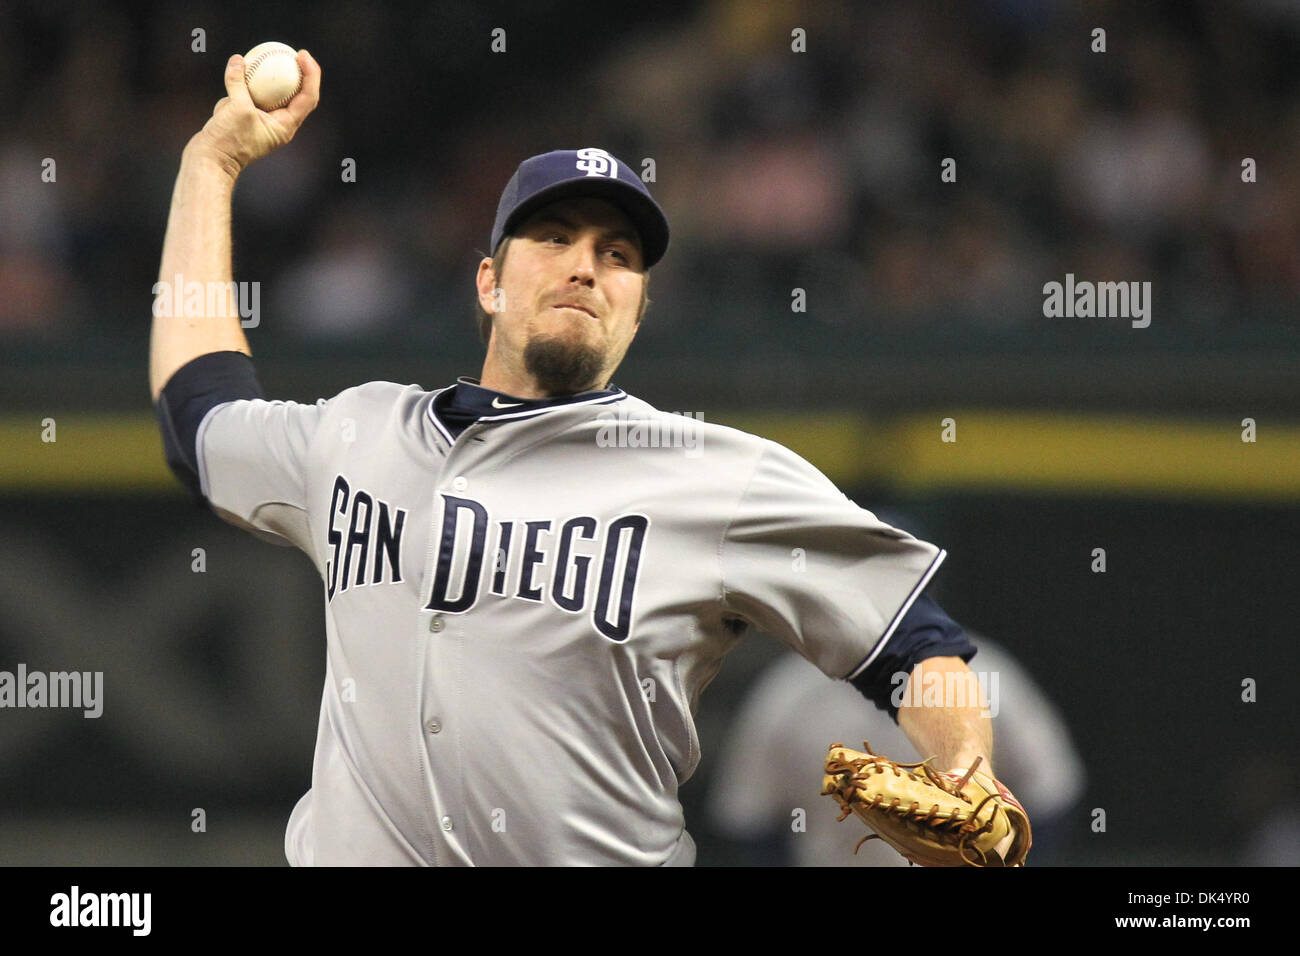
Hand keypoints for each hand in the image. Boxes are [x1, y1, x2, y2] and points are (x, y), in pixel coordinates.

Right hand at [188, 50, 320, 177]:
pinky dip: (242, 87)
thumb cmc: (227, 140)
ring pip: (270, 95)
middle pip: (295, 94)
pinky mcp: (246, 120)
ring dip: (266, 79)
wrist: (208, 161)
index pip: (307, 97)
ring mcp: (262, 123)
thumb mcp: (235, 107)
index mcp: (285, 126)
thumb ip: (238, 83)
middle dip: (297, 73)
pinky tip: (232, 80)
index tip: (302, 55)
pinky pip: (248, 98)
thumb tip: (238, 60)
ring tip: (261, 59)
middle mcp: (278, 125)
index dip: (311, 74)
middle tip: (292, 52)